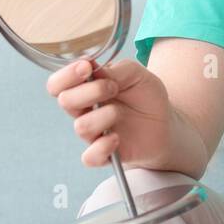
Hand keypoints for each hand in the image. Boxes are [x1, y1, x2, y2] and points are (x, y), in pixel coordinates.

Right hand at [46, 57, 172, 168]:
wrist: (165, 122)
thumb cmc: (145, 96)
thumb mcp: (136, 73)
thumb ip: (114, 69)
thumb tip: (90, 67)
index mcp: (85, 88)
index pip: (58, 84)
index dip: (66, 75)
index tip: (87, 68)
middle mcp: (84, 110)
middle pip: (65, 101)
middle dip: (90, 91)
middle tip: (114, 87)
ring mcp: (93, 133)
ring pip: (81, 126)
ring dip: (104, 115)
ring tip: (121, 112)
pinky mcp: (104, 153)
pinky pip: (89, 157)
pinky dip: (102, 147)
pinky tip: (116, 138)